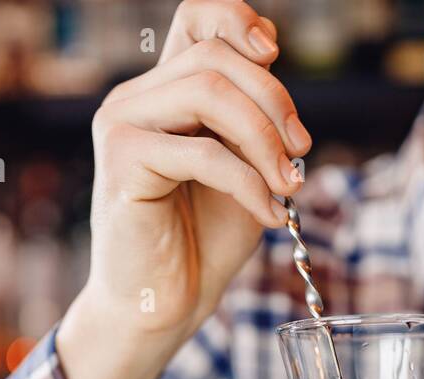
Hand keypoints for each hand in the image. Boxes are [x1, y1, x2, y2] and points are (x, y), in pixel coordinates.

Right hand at [57, 0, 309, 378]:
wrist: (162, 305)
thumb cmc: (201, 240)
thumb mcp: (243, 167)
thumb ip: (253, 120)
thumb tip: (278, 77)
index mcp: (162, 91)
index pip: (195, 19)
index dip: (238, 20)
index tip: (275, 55)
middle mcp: (134, 99)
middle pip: (214, 57)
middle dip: (274, 101)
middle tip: (302, 153)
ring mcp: (122, 127)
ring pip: (207, 91)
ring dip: (264, 139)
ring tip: (289, 184)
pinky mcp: (122, 164)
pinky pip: (203, 153)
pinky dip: (249, 184)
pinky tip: (270, 215)